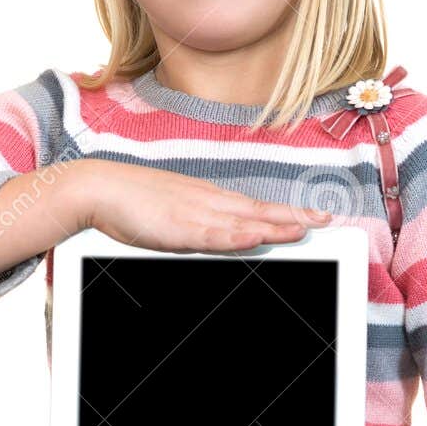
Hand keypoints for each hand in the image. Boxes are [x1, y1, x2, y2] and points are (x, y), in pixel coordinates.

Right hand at [78, 158, 331, 251]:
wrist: (100, 187)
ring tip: (304, 230)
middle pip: (260, 210)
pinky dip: (236, 237)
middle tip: (326, 220)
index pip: (256, 205)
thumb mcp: (174, 210)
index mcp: (209, 198)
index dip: (287, 210)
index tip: (314, 214)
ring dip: (275, 225)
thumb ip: (199, 222)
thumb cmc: (132, 200)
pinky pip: (212, 235)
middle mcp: (208, 202)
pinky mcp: (177, 228)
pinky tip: (255, 238)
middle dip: (294, 216)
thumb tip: (220, 233)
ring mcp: (194, 214)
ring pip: (243, 222)